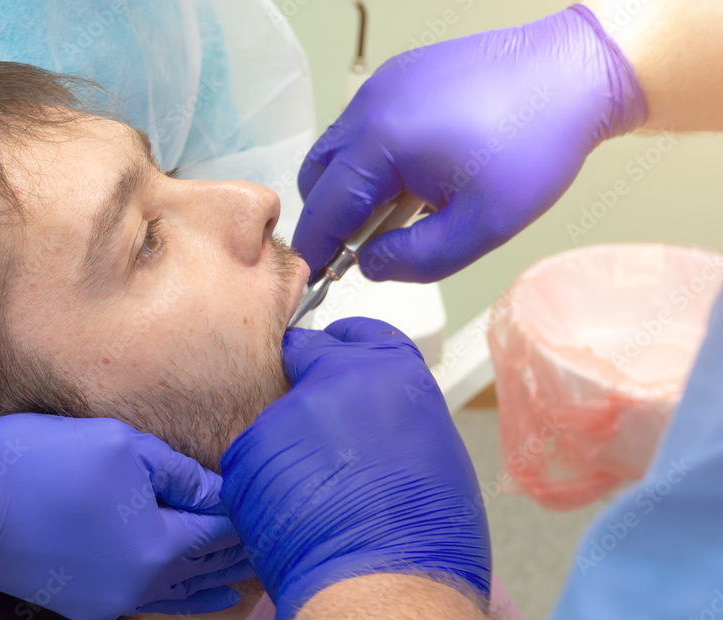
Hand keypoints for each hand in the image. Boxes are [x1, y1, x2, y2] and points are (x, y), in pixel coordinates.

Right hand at [0, 414, 252, 619]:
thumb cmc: (44, 463)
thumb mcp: (121, 447)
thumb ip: (178, 473)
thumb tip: (220, 490)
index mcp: (155, 548)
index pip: (218, 533)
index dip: (246, 517)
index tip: (272, 504)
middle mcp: (139, 585)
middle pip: (204, 569)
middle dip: (238, 554)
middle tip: (273, 542)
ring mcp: (110, 600)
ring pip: (178, 594)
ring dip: (213, 582)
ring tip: (245, 579)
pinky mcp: (84, 603)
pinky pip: (147, 604)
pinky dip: (177, 598)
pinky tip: (190, 596)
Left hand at [221, 317, 489, 619]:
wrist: (383, 584)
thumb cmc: (426, 534)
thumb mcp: (431, 448)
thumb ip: (394, 412)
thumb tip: (374, 417)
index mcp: (393, 372)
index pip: (356, 333)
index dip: (343, 344)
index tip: (335, 353)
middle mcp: (335, 378)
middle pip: (302, 354)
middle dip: (303, 379)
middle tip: (315, 426)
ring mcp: (285, 413)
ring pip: (276, 417)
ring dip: (285, 442)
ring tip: (313, 492)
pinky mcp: (248, 451)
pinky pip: (253, 458)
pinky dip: (264, 479)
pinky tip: (292, 509)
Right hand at [294, 5, 646, 282]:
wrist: (573, 73)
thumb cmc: (536, 142)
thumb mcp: (482, 226)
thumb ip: (416, 259)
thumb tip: (370, 266)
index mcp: (381, 143)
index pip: (323, 210)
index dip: (317, 249)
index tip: (318, 275)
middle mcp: (370, 106)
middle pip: (316, 177)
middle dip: (329, 217)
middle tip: (365, 245)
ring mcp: (382, 86)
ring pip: (337, 149)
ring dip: (351, 187)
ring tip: (400, 209)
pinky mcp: (399, 75)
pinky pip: (363, 125)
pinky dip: (371, 158)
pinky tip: (416, 174)